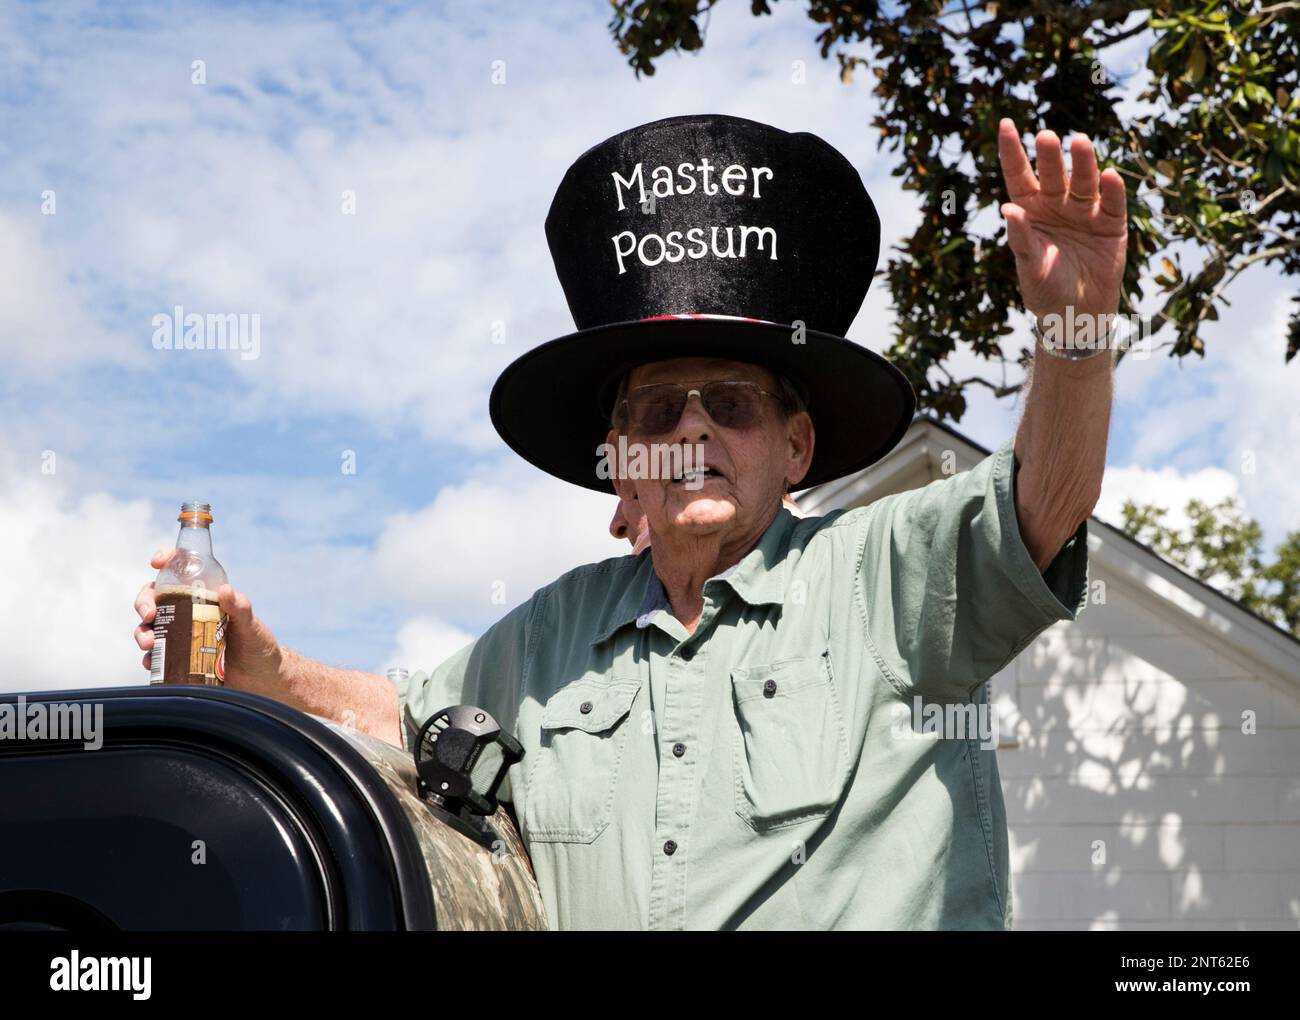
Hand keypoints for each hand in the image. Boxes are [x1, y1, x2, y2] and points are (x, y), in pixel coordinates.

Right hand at [134, 549, 283, 689]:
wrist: (259, 679)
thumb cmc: (257, 645)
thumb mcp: (251, 625)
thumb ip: (241, 608)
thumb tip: (225, 590)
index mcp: (205, 597)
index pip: (181, 572)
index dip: (166, 560)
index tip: (156, 562)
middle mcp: (188, 613)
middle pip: (156, 599)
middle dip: (144, 603)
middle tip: (150, 614)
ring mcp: (180, 636)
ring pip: (151, 627)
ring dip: (142, 632)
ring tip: (149, 644)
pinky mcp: (177, 659)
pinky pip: (156, 656)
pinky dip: (149, 658)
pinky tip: (150, 662)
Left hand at [997, 119, 1127, 325]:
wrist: (1077, 314)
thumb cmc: (1046, 290)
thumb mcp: (1030, 266)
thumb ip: (1020, 238)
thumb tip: (1007, 208)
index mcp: (1030, 210)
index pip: (1019, 175)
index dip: (1012, 150)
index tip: (1005, 123)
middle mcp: (1057, 204)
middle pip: (1053, 173)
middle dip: (1050, 155)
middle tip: (1046, 137)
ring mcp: (1086, 211)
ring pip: (1084, 181)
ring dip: (1083, 162)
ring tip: (1079, 142)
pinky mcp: (1112, 224)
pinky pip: (1112, 202)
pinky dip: (1112, 189)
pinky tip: (1108, 175)